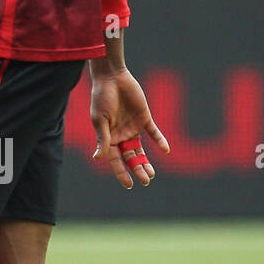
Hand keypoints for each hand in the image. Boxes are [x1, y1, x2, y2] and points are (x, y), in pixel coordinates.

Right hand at [90, 68, 168, 188]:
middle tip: (146, 181)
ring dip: (146, 161)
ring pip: (142, 150)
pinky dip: (160, 141)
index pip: (115, 160)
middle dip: (137, 169)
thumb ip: (102, 139)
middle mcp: (121, 135)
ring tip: (152, 174)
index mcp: (108, 137)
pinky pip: (154, 133)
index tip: (129, 185)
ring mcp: (133, 128)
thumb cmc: (101, 97)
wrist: (112, 77)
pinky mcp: (144, 118)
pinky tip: (165, 150)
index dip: (121, 172)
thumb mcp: (100, 119)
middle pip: (130, 157)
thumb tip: (97, 158)